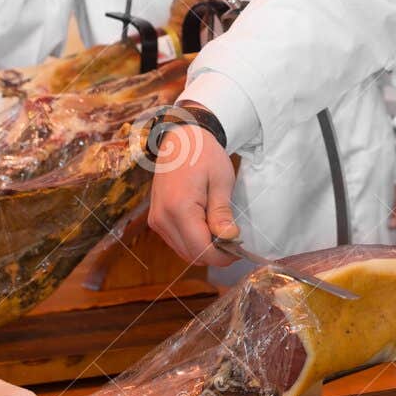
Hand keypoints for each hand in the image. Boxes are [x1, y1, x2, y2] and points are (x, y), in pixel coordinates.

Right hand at [148, 122, 239, 267]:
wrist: (181, 138)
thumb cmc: (204, 155)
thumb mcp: (220, 182)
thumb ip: (222, 214)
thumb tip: (230, 239)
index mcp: (178, 208)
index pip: (201, 249)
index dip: (223, 256)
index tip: (239, 250)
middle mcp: (162, 218)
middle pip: (192, 254)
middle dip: (215, 253)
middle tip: (233, 240)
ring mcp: (156, 220)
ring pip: (183, 251)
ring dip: (203, 248)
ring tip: (221, 230)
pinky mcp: (156, 219)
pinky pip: (176, 241)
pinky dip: (193, 241)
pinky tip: (207, 226)